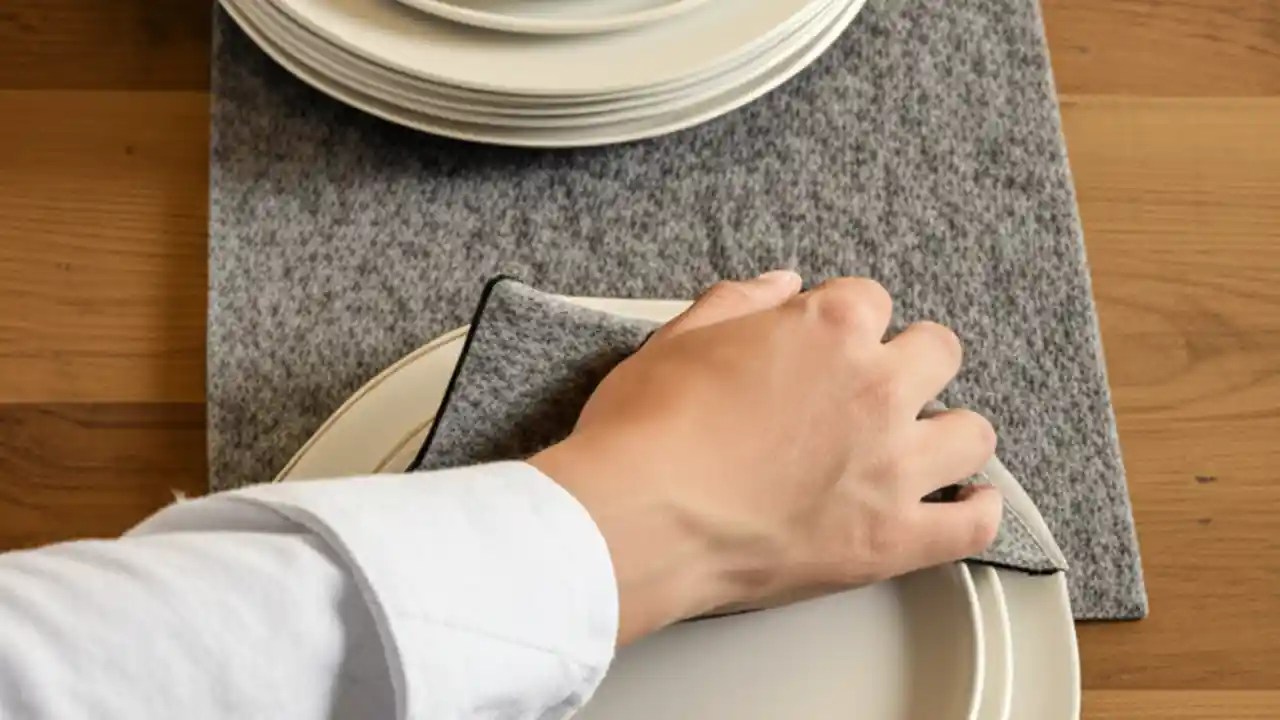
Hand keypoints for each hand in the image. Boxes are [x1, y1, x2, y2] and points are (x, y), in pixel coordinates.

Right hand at [530, 271, 1000, 644]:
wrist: (639, 520)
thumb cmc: (648, 433)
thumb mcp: (678, 339)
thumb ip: (740, 302)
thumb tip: (780, 285)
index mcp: (828, 329)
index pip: (869, 300)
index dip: (845, 322)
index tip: (828, 344)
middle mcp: (875, 389)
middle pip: (938, 352)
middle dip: (910, 362)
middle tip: (877, 387)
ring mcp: (892, 466)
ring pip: (972, 432)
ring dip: (949, 431)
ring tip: (922, 443)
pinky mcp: (893, 539)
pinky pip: (973, 525)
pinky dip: (979, 512)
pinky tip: (973, 502)